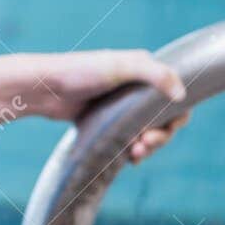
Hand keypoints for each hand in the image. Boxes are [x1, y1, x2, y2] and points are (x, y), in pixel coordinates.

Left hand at [25, 49, 191, 162]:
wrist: (43, 88)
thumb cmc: (79, 72)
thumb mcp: (119, 67)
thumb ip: (154, 75)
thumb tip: (181, 95)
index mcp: (144, 69)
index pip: (176, 96)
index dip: (175, 118)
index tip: (161, 132)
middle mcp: (136, 86)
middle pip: (163, 118)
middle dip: (159, 137)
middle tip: (143, 148)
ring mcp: (121, 105)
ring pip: (147, 130)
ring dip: (147, 146)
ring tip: (134, 156)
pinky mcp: (107, 120)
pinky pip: (129, 137)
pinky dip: (132, 148)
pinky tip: (128, 157)